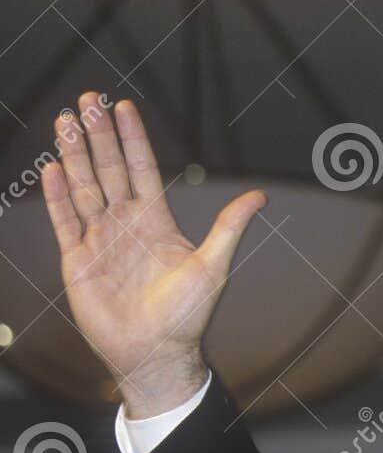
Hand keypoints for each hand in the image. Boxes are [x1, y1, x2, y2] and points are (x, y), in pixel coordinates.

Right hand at [41, 92, 265, 417]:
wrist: (155, 353)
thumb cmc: (187, 316)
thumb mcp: (213, 266)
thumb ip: (230, 227)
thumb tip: (260, 196)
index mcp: (157, 221)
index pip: (142, 168)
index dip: (132, 137)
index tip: (123, 106)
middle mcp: (126, 224)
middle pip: (109, 169)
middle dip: (97, 135)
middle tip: (86, 99)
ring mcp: (100, 240)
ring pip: (83, 188)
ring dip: (73, 155)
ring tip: (64, 121)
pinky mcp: (78, 261)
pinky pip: (65, 222)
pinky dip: (58, 195)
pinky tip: (52, 168)